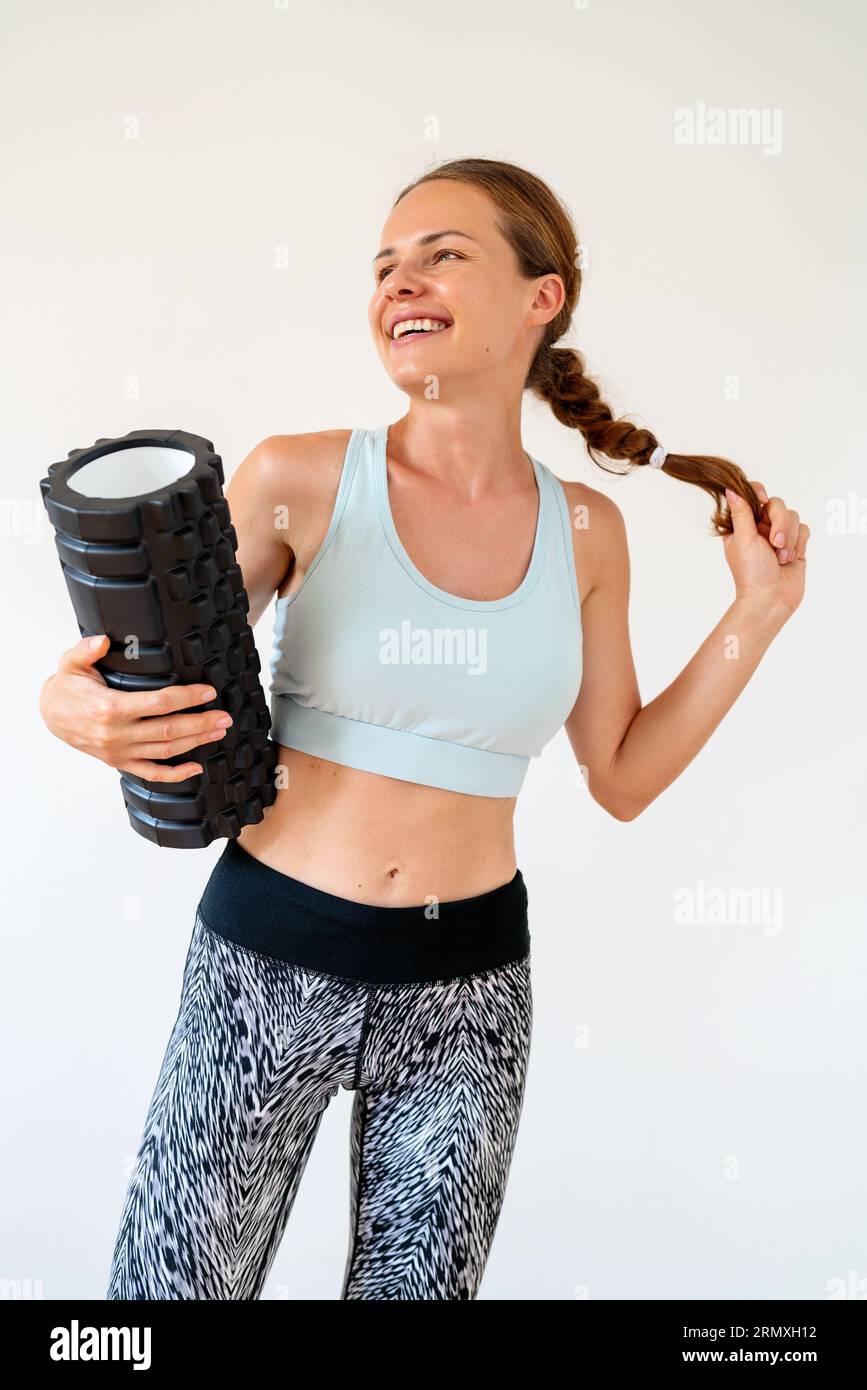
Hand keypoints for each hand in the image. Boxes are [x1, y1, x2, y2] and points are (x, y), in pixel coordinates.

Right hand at [38, 634, 232, 780]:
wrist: (50, 715)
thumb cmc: (66, 688)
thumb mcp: (71, 663)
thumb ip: (86, 650)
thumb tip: (101, 640)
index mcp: (110, 708)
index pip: (159, 703)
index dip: (187, 697)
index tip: (208, 692)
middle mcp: (116, 734)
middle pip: (169, 730)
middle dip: (201, 723)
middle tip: (224, 717)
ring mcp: (119, 752)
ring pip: (165, 751)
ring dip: (195, 742)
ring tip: (218, 732)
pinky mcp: (119, 762)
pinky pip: (151, 773)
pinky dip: (175, 775)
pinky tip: (196, 769)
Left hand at [723, 481, 809, 621]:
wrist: (771, 599)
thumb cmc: (752, 573)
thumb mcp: (742, 539)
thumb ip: (741, 513)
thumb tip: (730, 488)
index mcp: (743, 525)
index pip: (753, 495)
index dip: (760, 495)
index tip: (763, 504)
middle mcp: (760, 528)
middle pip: (777, 504)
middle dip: (779, 523)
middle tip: (774, 543)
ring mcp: (779, 535)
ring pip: (793, 516)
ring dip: (789, 538)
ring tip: (781, 557)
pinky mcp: (796, 544)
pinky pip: (804, 529)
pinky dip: (799, 543)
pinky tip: (790, 559)